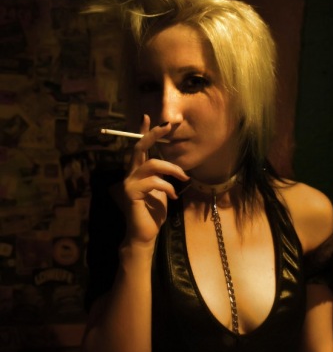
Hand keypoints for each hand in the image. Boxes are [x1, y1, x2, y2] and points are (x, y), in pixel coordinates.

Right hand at [117, 115, 188, 243]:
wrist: (145, 234)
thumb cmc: (154, 213)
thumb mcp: (162, 190)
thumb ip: (163, 176)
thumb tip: (175, 166)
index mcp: (138, 171)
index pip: (140, 148)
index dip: (143, 132)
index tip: (148, 117)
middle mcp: (131, 174)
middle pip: (140, 147)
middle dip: (153, 134)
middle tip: (167, 126)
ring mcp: (129, 183)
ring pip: (152, 164)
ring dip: (172, 168)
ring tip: (183, 178)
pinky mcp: (131, 193)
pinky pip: (153, 182)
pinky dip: (167, 186)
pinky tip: (173, 196)